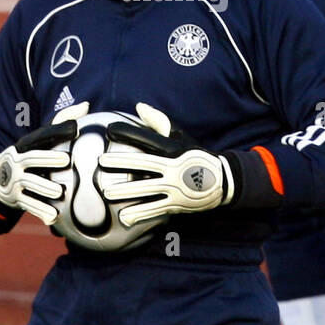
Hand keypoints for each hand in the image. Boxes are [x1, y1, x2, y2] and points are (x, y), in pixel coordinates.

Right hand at [0, 107, 86, 224]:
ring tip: (61, 192)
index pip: (40, 136)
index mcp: (25, 145)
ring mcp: (15, 181)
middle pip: (32, 158)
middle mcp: (18, 161)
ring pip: (30, 184)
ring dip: (45, 188)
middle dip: (48, 159)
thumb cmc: (31, 157)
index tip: (75, 129)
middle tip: (67, 161)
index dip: (56, 131)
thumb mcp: (39, 140)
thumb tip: (86, 104)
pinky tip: (54, 218)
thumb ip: (61, 122)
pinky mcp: (16, 199)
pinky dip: (41, 212)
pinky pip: (29, 205)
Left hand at [98, 102, 234, 227]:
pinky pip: (155, 209)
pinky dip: (140, 214)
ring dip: (126, 192)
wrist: (223, 180)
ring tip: (106, 194)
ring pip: (147, 189)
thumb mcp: (180, 136)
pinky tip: (124, 218)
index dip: (128, 133)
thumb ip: (159, 121)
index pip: (147, 139)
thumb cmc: (194, 155)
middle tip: (100, 163)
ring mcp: (174, 188)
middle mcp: (172, 168)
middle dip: (122, 164)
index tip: (110, 130)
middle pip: (144, 165)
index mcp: (172, 150)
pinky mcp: (176, 204)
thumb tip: (138, 106)